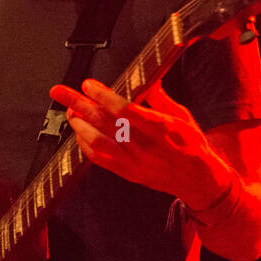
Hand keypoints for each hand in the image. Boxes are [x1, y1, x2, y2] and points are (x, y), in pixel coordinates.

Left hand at [48, 79, 224, 206]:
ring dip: (79, 125)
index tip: (89, 85)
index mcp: (161, 129)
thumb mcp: (182, 115)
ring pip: (98, 143)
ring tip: (70, 111)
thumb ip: (161, 98)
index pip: (125, 111)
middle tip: (61, 93)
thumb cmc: (191, 144)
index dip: (104, 97)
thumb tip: (147, 80)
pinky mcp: (128, 173)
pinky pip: (100, 160)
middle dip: (80, 105)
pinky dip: (86, 146)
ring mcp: (135, 163)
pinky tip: (79, 134)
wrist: (198, 179)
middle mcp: (145, 147)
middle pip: (105, 124)